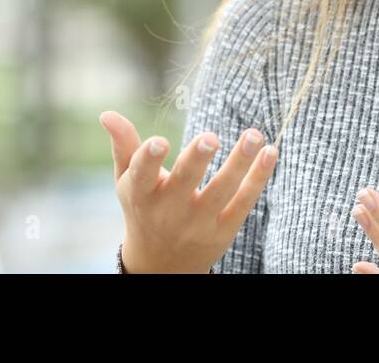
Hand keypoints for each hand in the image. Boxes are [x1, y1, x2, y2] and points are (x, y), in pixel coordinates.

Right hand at [99, 110, 277, 273]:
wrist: (162, 266)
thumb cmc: (143, 208)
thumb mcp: (127, 181)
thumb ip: (124, 146)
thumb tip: (107, 113)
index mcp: (141, 194)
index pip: (142, 176)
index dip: (149, 159)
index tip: (160, 141)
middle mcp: (169, 211)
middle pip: (184, 183)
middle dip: (197, 160)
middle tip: (211, 137)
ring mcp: (198, 222)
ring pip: (222, 190)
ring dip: (240, 163)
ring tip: (254, 135)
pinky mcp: (223, 230)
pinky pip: (244, 202)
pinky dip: (258, 178)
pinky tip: (271, 152)